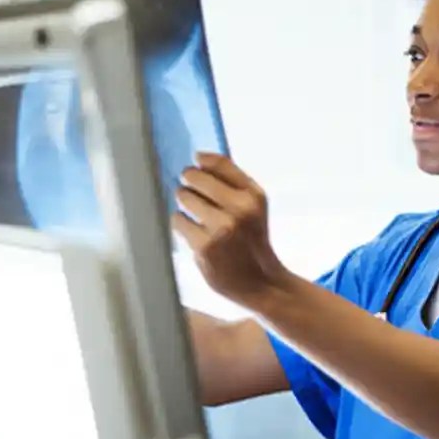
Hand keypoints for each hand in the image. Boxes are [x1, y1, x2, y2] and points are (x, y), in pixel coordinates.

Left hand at [171, 153, 286, 309]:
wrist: (260, 282)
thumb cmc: (251, 239)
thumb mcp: (254, 206)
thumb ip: (232, 180)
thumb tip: (199, 156)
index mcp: (254, 195)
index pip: (219, 163)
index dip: (201, 162)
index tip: (196, 165)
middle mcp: (240, 208)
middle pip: (195, 178)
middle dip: (189, 184)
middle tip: (192, 195)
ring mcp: (222, 227)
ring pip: (184, 198)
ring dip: (185, 205)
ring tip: (197, 217)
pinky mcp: (204, 245)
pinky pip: (178, 221)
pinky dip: (182, 225)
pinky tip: (195, 234)